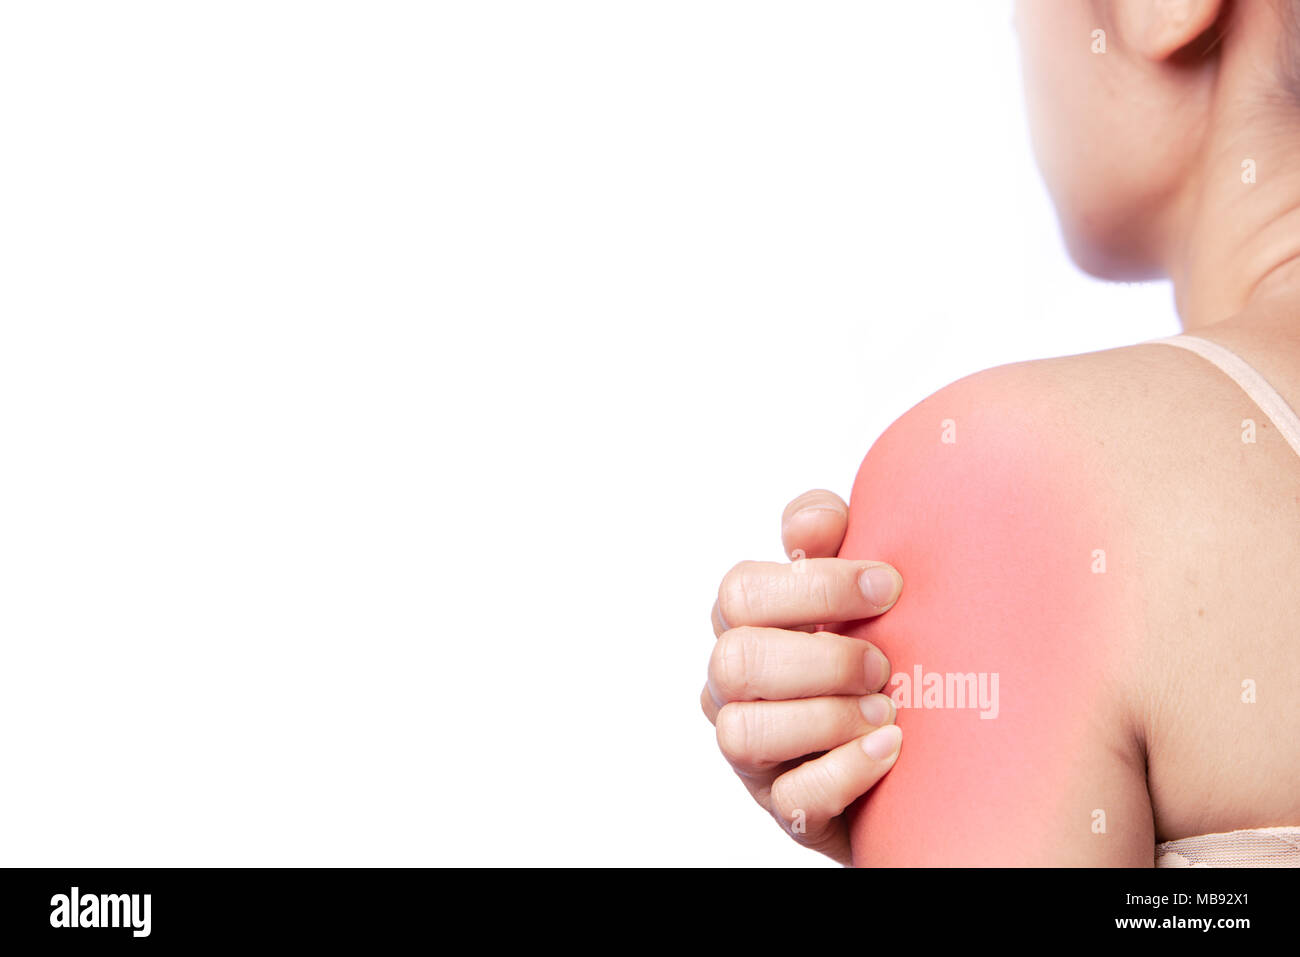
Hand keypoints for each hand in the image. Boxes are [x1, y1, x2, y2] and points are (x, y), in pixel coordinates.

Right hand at [701, 489, 902, 864]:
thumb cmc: (873, 656)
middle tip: (883, 662)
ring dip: (827, 716)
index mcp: (748, 624)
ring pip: (744, 733)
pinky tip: (890, 748)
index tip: (888, 585)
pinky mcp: (785, 807)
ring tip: (887, 708)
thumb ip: (829, 542)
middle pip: (734, 660)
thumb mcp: (857, 592)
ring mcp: (753, 752)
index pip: (742, 591)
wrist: (914, 756)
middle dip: (820, 658)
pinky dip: (846, 769)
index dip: (814, 586)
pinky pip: (794, 796)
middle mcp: (735, 687)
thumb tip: (814, 520)